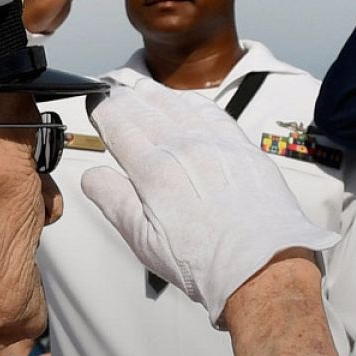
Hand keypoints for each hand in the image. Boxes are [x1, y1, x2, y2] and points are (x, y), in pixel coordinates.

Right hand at [82, 80, 337, 323]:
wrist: (263, 268)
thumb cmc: (204, 263)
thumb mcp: (142, 240)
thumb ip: (113, 200)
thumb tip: (92, 176)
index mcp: (153, 170)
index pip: (118, 121)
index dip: (101, 107)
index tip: (94, 102)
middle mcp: (185, 149)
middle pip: (146, 106)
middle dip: (124, 93)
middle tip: (113, 87)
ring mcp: (217, 145)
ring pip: (179, 104)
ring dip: (156, 93)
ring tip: (142, 88)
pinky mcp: (244, 150)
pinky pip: (214, 113)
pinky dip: (194, 102)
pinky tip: (187, 102)